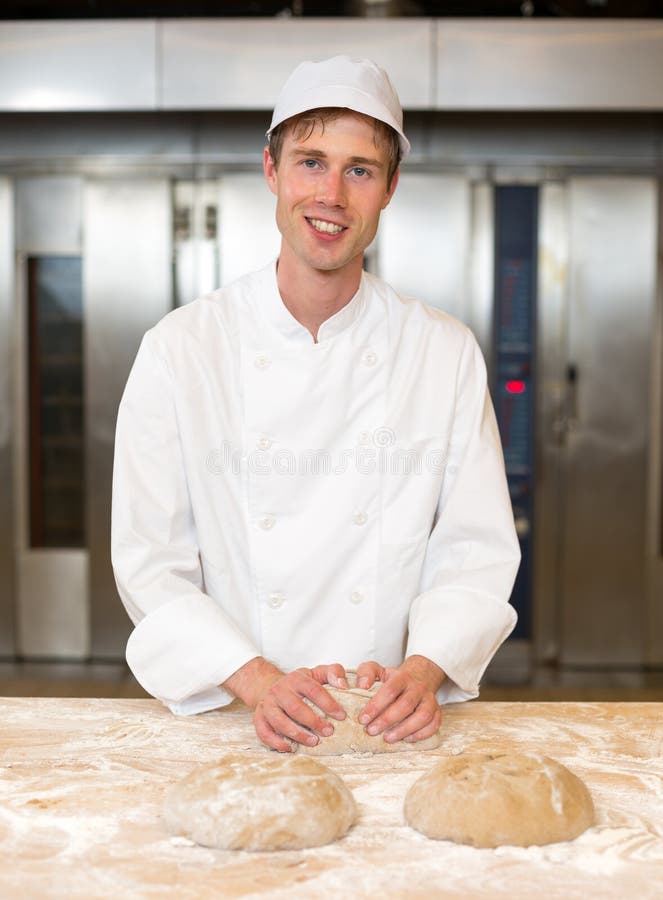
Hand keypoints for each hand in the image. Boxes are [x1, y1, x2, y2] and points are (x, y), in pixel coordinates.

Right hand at [224, 658, 347, 751]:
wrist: (270, 685)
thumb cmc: (300, 684)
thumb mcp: (317, 673)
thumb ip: (333, 673)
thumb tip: (344, 685)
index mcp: (296, 678)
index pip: (313, 690)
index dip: (328, 703)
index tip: (341, 716)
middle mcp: (279, 690)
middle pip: (296, 707)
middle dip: (314, 722)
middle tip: (329, 732)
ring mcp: (267, 704)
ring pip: (279, 721)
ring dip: (297, 734)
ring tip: (314, 742)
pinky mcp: (259, 717)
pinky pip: (264, 732)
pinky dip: (276, 742)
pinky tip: (290, 747)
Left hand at [354, 655, 443, 743]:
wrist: (420, 675)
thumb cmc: (395, 678)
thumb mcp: (379, 670)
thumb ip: (366, 672)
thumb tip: (362, 686)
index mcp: (402, 677)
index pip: (390, 690)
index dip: (376, 705)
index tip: (363, 719)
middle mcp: (418, 688)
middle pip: (405, 704)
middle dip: (387, 720)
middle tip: (371, 731)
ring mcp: (429, 700)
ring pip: (423, 716)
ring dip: (405, 729)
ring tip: (388, 738)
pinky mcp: (437, 711)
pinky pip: (434, 724)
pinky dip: (422, 734)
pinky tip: (407, 739)